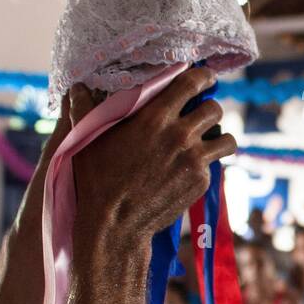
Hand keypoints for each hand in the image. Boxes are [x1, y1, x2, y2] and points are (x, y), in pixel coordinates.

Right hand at [67, 68, 234, 249]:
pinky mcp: (200, 182)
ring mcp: (194, 160)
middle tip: (201, 114)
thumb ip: (83, 109)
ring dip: (219, 136)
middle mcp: (180, 135)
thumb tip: (77, 86)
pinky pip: (215, 165)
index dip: (203, 77)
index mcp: (155, 117)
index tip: (204, 78)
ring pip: (226, 138)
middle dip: (210, 108)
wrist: (114, 226)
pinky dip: (208, 163)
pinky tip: (194, 167)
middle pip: (215, 108)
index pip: (192, 82)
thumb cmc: (96, 181)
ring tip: (209, 140)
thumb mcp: (85, 141)